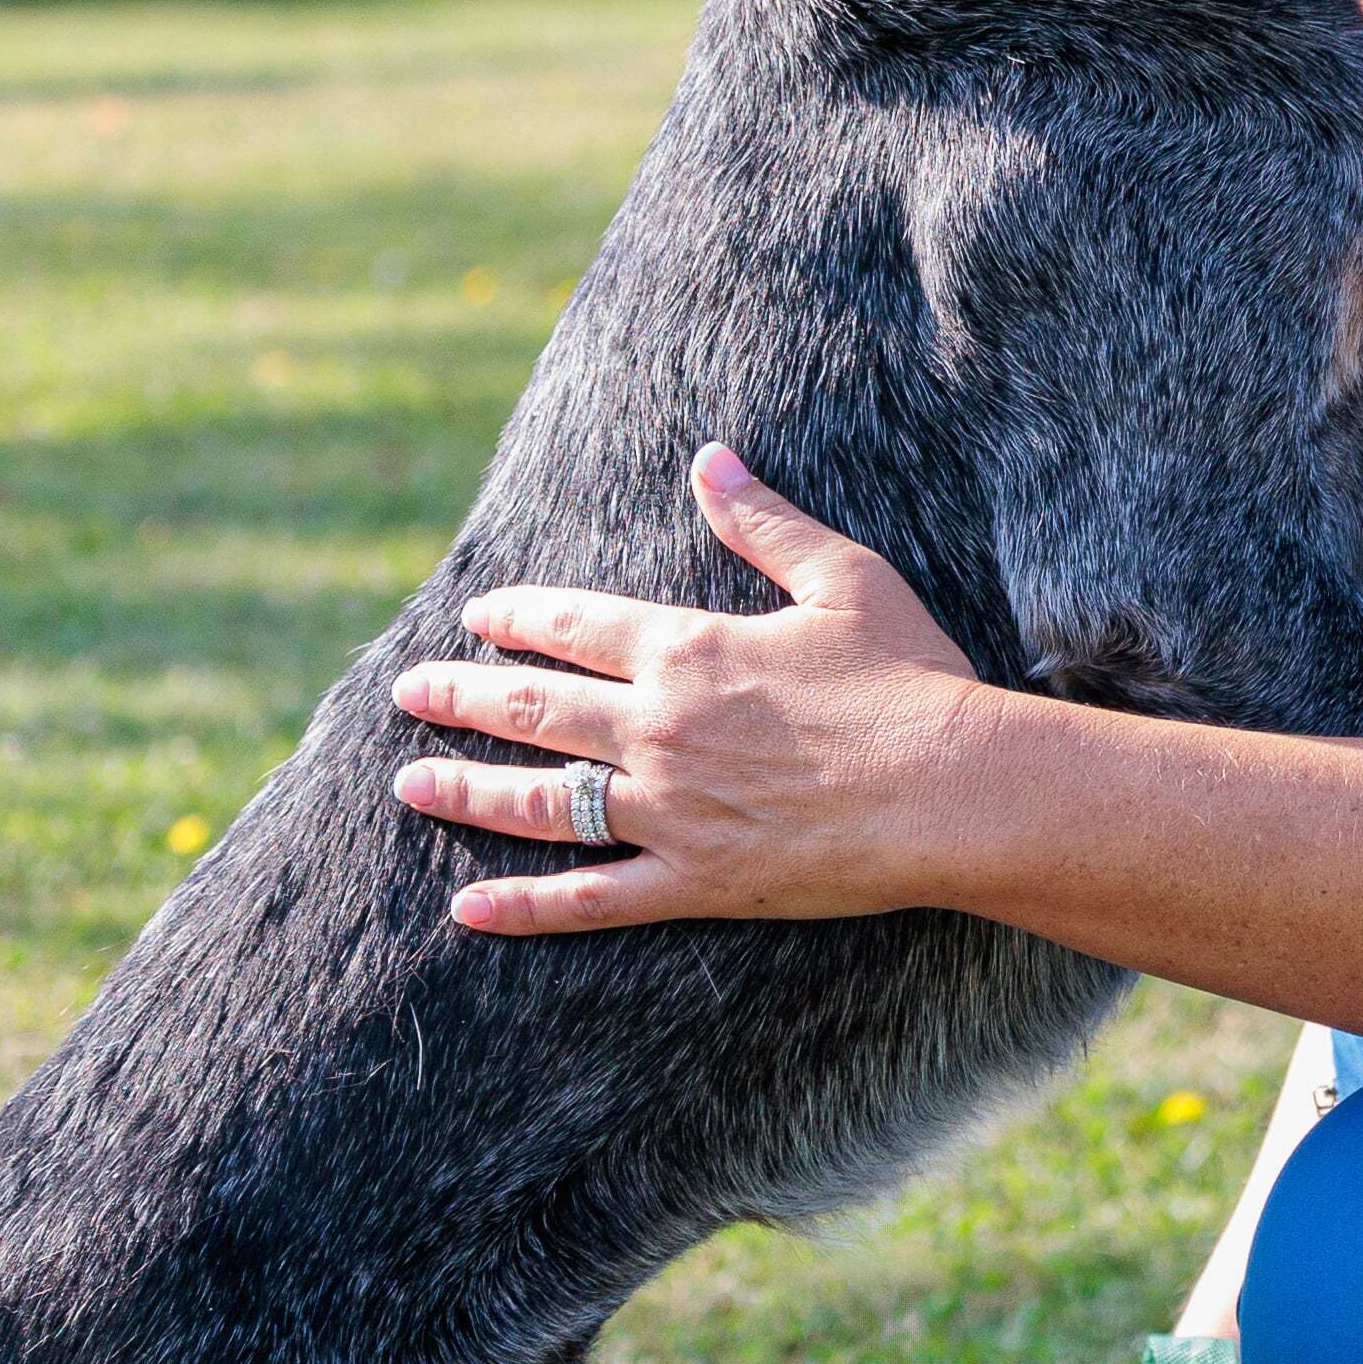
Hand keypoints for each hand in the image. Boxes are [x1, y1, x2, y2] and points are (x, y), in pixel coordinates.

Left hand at [387, 443, 982, 932]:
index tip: (476, 618)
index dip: (517, 618)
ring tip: (410, 784)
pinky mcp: (695, 882)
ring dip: (467, 791)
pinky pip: (590, 897)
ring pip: (541, 801)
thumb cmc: (911, 678)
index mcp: (690, 649)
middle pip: (532, 710)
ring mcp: (670, 811)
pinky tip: (470, 907)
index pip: (574, 627)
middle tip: (408, 693)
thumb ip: (765, 521)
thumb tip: (709, 456)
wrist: (954, 789)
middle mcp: (659, 728)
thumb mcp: (843, 578)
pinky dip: (525, 905)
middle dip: (461, 698)